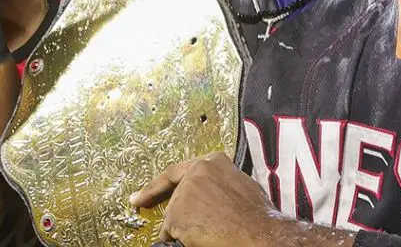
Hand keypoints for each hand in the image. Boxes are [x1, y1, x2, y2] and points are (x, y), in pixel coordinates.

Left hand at [130, 153, 280, 246]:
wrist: (260, 234)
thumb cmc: (257, 217)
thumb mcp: (240, 186)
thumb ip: (219, 183)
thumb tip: (211, 194)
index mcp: (213, 162)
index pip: (177, 172)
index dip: (157, 186)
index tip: (140, 195)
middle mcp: (197, 171)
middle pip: (176, 196)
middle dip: (178, 212)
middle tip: (165, 213)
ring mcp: (185, 192)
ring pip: (173, 216)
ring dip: (183, 228)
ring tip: (208, 233)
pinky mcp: (178, 214)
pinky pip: (170, 234)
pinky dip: (180, 240)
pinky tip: (200, 240)